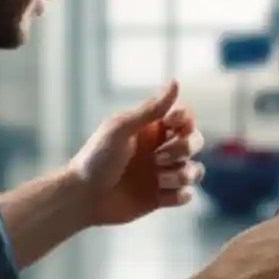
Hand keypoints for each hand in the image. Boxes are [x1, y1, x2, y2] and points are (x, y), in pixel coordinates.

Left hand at [69, 80, 205, 227]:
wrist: (83, 197)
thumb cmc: (97, 157)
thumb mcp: (122, 128)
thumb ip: (151, 108)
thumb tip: (176, 81)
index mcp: (152, 129)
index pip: (185, 117)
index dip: (184, 119)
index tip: (169, 123)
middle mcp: (161, 149)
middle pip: (195, 142)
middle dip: (184, 148)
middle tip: (158, 157)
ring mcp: (162, 173)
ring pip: (195, 170)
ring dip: (183, 174)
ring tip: (159, 179)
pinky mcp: (162, 197)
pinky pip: (186, 195)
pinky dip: (179, 195)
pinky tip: (160, 195)